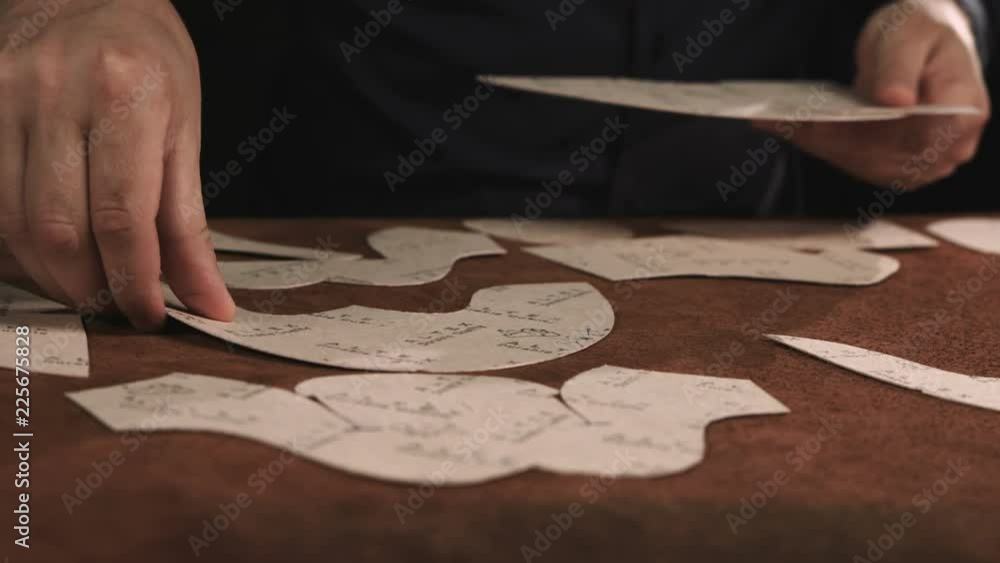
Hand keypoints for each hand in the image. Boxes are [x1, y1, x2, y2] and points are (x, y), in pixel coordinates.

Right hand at [0, 0, 233, 328]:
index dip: (135, 281)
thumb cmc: (147, 61)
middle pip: (60, 228)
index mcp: (127, 94)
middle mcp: (56, 93)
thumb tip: (210, 300)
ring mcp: (4, 98)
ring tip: (87, 290)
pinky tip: (48, 258)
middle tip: (118, 308)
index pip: (123, 216)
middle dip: (90, 287)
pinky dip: (17, 247)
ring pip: (14, 224)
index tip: (151, 316)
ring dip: (51, 276)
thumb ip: (188, 223)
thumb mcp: (185, 130)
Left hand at [755, 0, 989, 189]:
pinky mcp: (888, 163)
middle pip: (880, 156)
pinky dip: (816, 142)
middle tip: (776, 120)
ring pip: (857, 162)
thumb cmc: (920, 33)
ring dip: (814, 143)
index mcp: (963, 113)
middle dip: (826, 139)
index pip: (915, 138)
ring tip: (770, 120)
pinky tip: (783, 125)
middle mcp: (945, 148)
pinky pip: (848, 158)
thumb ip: (902, 67)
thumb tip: (895, 101)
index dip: (866, 136)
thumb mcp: (911, 36)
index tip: (820, 124)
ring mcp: (918, 162)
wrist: (918, 44)